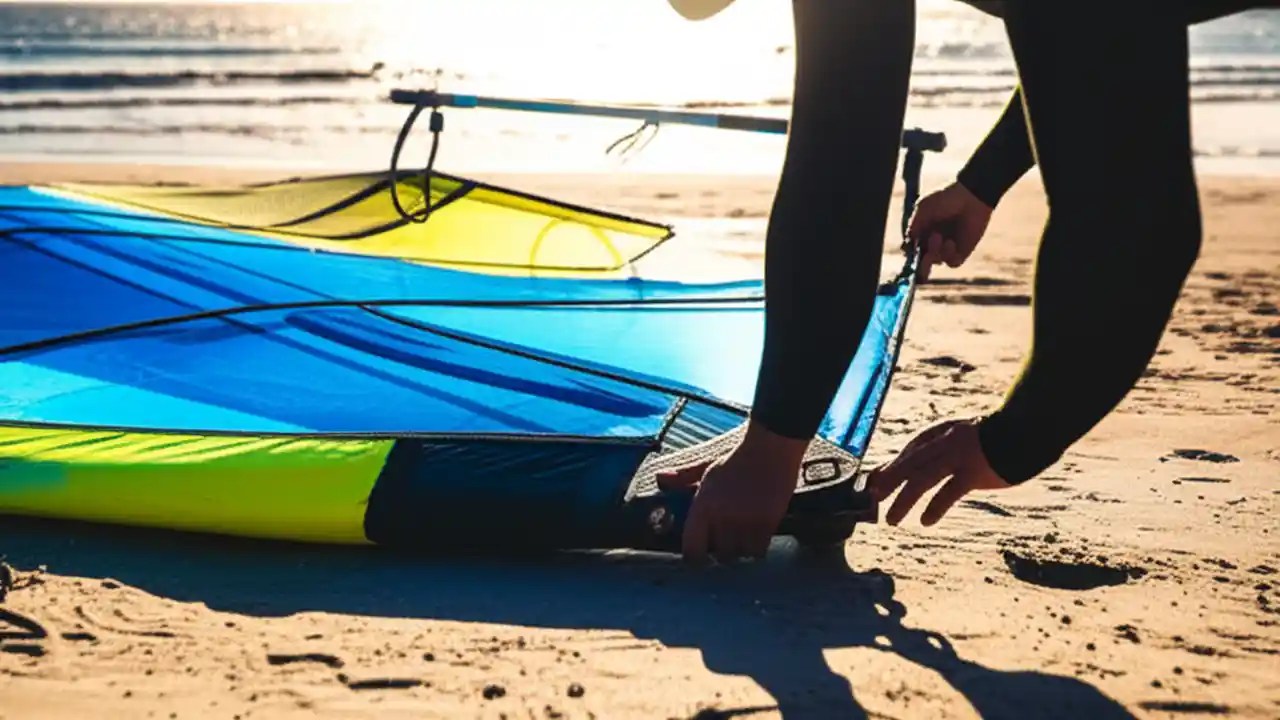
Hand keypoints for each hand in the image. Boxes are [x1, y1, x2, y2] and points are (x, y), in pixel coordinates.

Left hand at [655, 421, 807, 564]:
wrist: (770, 449)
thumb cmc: (737, 458)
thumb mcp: (707, 467)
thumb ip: (684, 477)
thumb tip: (660, 478)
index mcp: (703, 505)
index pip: (692, 548)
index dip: (694, 559)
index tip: (698, 560)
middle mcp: (721, 518)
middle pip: (718, 555)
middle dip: (721, 551)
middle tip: (724, 545)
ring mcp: (744, 522)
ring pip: (739, 555)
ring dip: (740, 551)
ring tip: (742, 541)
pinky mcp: (766, 524)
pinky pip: (759, 551)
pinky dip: (757, 549)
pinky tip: (757, 538)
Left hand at [866, 418, 1012, 526]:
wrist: (1027, 431)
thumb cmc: (995, 438)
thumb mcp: (963, 437)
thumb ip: (942, 450)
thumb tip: (918, 467)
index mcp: (941, 433)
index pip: (909, 451)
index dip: (891, 467)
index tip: (874, 481)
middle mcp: (945, 443)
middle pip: (910, 464)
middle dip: (888, 481)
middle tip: (873, 498)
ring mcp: (959, 456)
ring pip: (923, 479)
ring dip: (904, 500)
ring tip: (892, 519)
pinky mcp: (974, 472)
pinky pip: (949, 491)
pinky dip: (935, 507)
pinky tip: (925, 521)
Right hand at [907, 181, 993, 280]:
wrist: (971, 196)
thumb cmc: (946, 199)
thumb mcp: (923, 209)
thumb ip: (913, 226)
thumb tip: (906, 246)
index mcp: (924, 232)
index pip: (913, 250)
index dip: (911, 254)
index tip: (909, 253)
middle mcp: (936, 242)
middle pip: (924, 261)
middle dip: (922, 264)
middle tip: (922, 261)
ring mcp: (949, 247)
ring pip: (937, 261)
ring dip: (935, 252)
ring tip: (938, 236)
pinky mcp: (964, 250)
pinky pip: (953, 262)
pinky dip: (949, 255)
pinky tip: (950, 243)